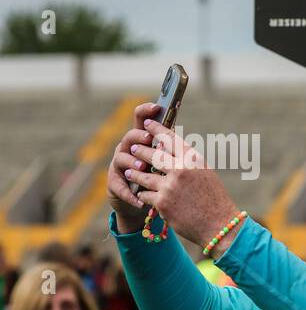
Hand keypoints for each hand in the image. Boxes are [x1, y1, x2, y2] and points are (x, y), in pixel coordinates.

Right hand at [106, 102, 161, 231]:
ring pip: (121, 158)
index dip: (146, 111)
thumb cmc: (162, 178)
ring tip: (143, 167)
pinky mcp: (114, 183)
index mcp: (142, 141)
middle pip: (130, 136)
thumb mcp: (170, 163)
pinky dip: (130, 193)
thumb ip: (174, 148)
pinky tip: (140, 200)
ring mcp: (119, 166)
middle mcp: (128, 149)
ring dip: (133, 162)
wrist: (148, 203)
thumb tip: (188, 134)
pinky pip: (119, 186)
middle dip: (139, 136)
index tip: (156, 106)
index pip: (141, 120)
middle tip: (149, 139)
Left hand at [121, 120, 240, 247]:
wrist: (219, 226)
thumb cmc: (214, 199)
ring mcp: (169, 186)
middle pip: (152, 154)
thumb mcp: (205, 173)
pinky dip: (144, 194)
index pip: (169, 137)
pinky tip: (142, 194)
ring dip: (135, 173)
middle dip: (140, 151)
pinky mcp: (162, 203)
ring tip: (130, 172)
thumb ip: (187, 161)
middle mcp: (181, 169)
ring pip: (142, 175)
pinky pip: (145, 194)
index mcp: (193, 159)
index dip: (155, 129)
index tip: (146, 124)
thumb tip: (168, 148)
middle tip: (134, 148)